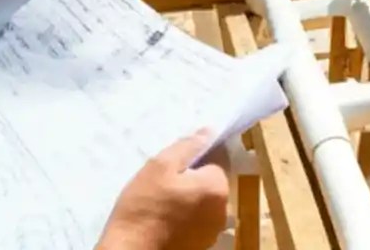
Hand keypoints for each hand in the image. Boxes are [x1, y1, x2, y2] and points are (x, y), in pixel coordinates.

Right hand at [96, 129, 230, 249]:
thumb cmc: (145, 205)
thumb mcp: (160, 166)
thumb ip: (188, 146)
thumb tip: (209, 131)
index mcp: (218, 187)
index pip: (214, 161)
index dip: (193, 161)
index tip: (172, 167)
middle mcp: (223, 210)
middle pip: (210, 183)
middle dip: (192, 181)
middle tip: (163, 184)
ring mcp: (213, 231)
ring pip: (203, 203)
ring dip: (189, 200)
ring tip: (162, 202)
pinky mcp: (202, 245)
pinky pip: (197, 222)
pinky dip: (185, 218)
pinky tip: (165, 219)